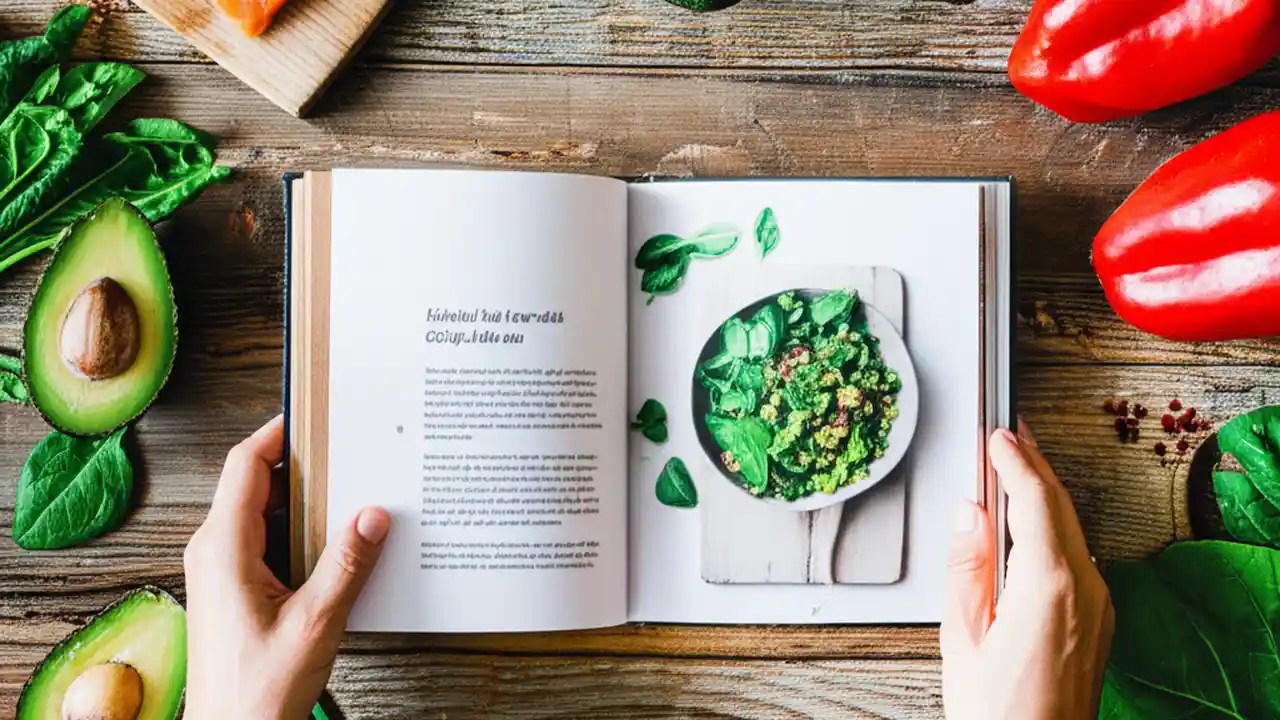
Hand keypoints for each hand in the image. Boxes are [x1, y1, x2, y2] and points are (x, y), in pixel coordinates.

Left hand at [183, 415, 391, 719]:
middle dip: (304, 467)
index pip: (245, 464)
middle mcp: (215, 551)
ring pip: (264, 512)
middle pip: (256, 482)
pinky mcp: (235, 588)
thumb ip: (347, 564)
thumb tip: (373, 515)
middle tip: (349, 454)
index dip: (279, 433)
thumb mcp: (315, 623)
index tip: (315, 416)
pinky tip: (337, 543)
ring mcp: (222, 569)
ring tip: (351, 496)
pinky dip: (300, 532)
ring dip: (305, 503)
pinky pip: (267, 540)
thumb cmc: (257, 692)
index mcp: (223, 547)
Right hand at [941, 423, 1113, 719]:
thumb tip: (967, 514)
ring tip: (1019, 467)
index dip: (1015, 461)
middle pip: (1062, 507)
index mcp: (1048, 587)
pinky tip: (1033, 522)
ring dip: (1046, 493)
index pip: (1034, 502)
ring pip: (1074, 529)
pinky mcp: (1099, 621)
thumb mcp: (963, 637)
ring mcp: (1099, 606)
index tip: (999, 435)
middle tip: (1011, 434)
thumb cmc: (997, 712)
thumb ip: (966, 567)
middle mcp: (1085, 591)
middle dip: (1035, 465)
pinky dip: (1054, 525)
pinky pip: (1079, 555)